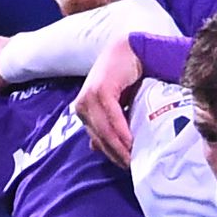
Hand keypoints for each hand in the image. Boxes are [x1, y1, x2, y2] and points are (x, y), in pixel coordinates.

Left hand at [74, 34, 142, 167]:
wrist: (130, 50)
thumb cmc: (125, 78)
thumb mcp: (116, 104)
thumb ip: (107, 123)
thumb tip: (95, 147)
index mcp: (83, 110)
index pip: (97, 139)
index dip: (111, 154)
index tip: (127, 166)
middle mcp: (82, 106)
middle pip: (100, 138)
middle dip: (116, 154)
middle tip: (133, 166)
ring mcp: (89, 98)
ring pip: (104, 130)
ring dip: (119, 146)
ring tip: (134, 158)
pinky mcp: (100, 91)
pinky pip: (111, 117)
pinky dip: (121, 131)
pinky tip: (131, 141)